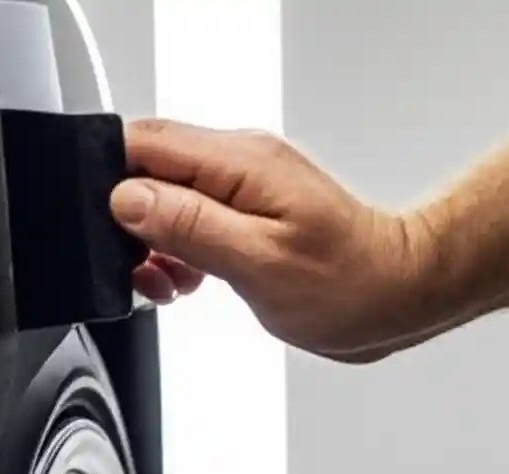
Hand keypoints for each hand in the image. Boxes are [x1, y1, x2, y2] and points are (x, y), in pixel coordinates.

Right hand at [113, 119, 441, 360]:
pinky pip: (188, 214)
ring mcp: (243, 184)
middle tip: (146, 268)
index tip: (115, 232)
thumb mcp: (258, 262)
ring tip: (173, 281)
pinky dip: (176, 249)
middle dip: (129, 220)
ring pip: (163, 194)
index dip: (112, 184)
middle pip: (147, 166)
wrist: (396, 296)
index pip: (144, 141)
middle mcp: (239, 161)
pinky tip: (189, 277)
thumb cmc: (347, 284)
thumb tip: (127, 199)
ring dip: (153, 241)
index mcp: (240, 162)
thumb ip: (188, 225)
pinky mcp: (245, 209)